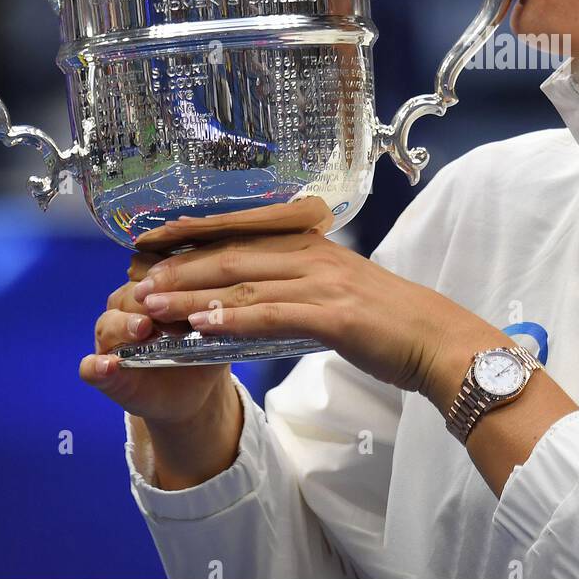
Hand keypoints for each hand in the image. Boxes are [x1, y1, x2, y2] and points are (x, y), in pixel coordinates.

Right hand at [79, 247, 230, 425]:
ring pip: (109, 323)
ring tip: (142, 330)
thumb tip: (232, 297)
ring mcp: (112, 339)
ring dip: (124, 326)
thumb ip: (218, 311)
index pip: (155, 272)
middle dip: (147, 300)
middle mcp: (128, 309)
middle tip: (164, 306)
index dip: (168, 275)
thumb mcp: (217, 328)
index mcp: (154, 291)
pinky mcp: (103, 371)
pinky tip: (107, 366)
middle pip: (129, 295)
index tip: (185, 281)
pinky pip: (89, 366)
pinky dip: (96, 366)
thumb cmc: (206, 350)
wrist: (196, 392)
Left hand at [128, 197, 503, 396]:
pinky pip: (274, 315)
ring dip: (193, 294)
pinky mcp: (334, 316)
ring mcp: (325, 284)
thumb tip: (260, 294)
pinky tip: (201, 325)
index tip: (154, 249)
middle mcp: (315, 256)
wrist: (438, 341)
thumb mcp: (340, 292)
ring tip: (152, 304)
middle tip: (139, 279)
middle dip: (181, 267)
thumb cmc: (390, 322)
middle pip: (234, 256)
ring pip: (246, 283)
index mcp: (314, 246)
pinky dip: (234, 318)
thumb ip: (301, 286)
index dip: (195, 242)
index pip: (242, 237)